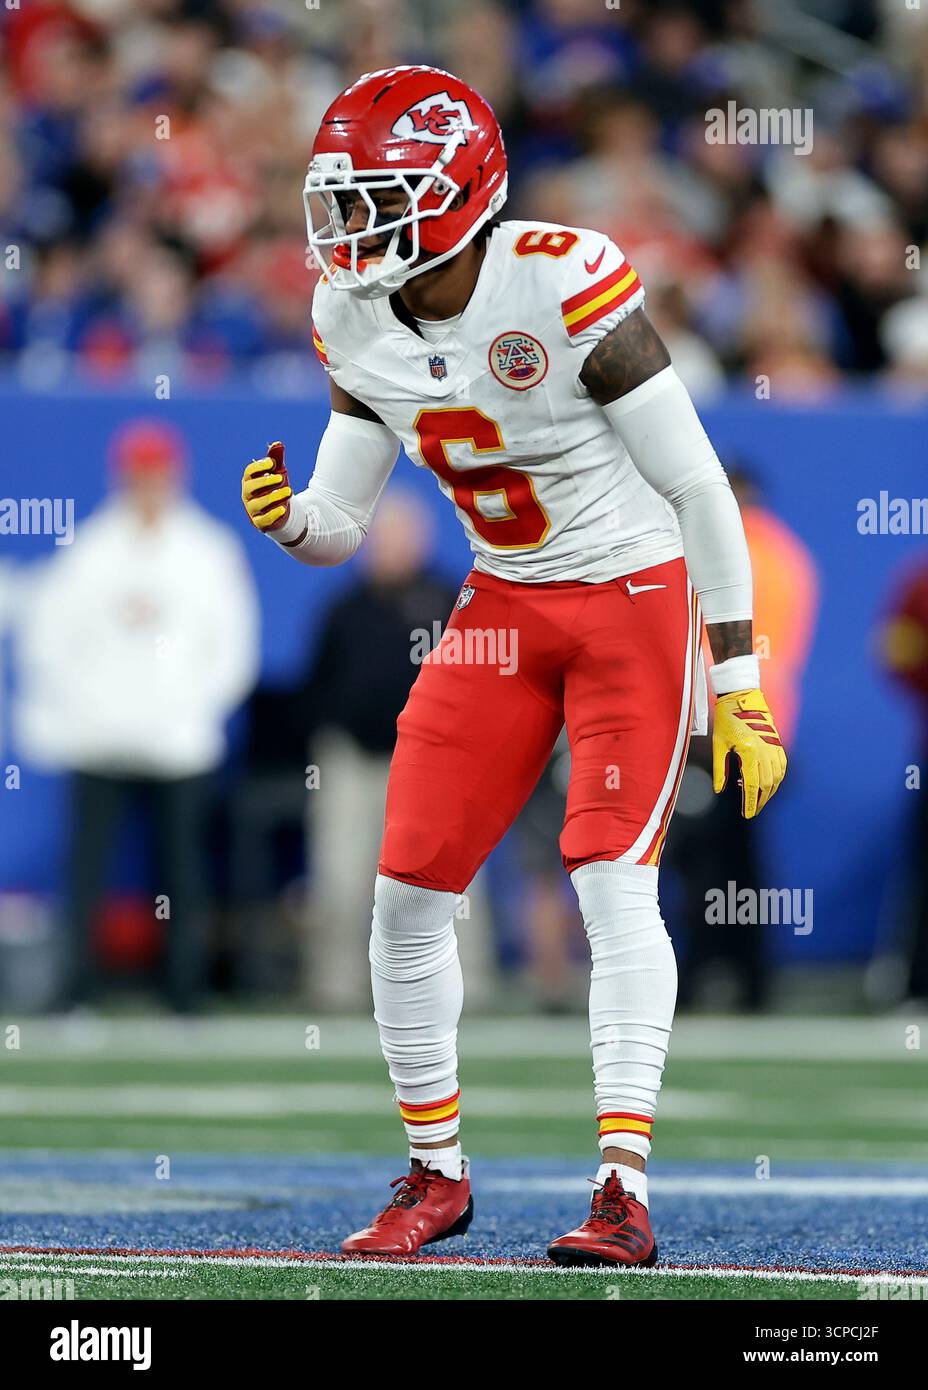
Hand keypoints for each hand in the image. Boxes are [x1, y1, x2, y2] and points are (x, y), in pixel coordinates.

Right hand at [242, 441, 291, 531]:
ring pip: (258, 504)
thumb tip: (278, 443)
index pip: (249, 472)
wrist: (283, 510)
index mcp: (249, 481)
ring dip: (273, 497)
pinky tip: (283, 508)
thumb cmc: (276, 488)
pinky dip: (273, 514)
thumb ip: (277, 459)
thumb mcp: (278, 472)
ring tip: (289, 490)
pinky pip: (263, 519)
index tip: (273, 462)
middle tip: (281, 477)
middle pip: (250, 487)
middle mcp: (247, 495)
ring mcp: (252, 509)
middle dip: (265, 482)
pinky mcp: (260, 522)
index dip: (259, 466)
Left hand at [712, 688, 786, 818]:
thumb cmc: (726, 719)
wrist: (741, 697)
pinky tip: (768, 784)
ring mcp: (774, 747)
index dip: (751, 803)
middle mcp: (765, 751)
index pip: (752, 785)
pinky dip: (776, 779)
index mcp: (750, 752)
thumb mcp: (719, 745)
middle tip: (751, 810)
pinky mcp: (778, 743)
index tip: (748, 815)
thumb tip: (719, 790)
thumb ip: (720, 769)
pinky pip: (782, 767)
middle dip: (760, 801)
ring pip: (777, 778)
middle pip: (767, 785)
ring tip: (757, 799)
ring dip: (769, 792)